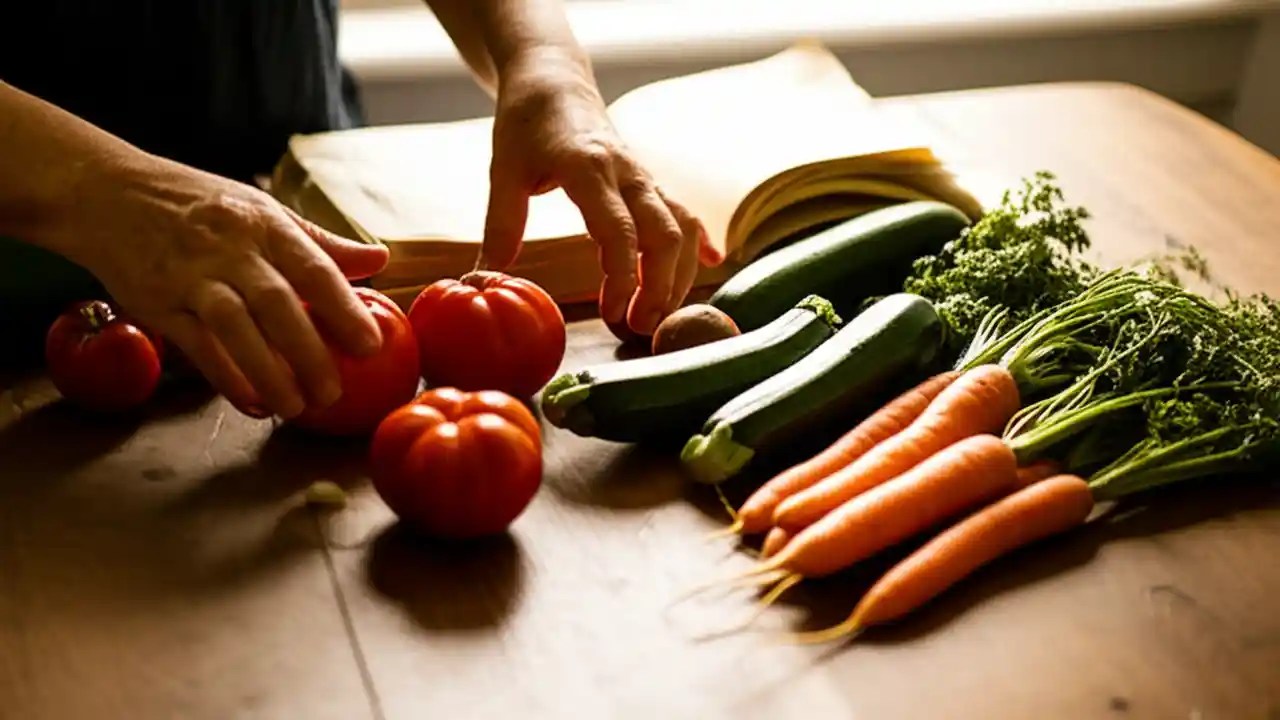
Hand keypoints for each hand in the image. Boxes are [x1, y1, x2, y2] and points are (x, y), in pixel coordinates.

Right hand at [63, 156, 389, 418]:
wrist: (108, 192)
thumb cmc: (202, 206)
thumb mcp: (264, 211)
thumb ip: (322, 243)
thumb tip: (380, 259)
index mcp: (265, 225)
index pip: (313, 268)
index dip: (344, 309)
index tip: (371, 346)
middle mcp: (230, 249)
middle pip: (277, 303)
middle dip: (309, 352)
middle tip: (334, 392)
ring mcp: (191, 276)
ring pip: (235, 327)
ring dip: (268, 371)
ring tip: (297, 407)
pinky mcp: (157, 303)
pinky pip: (196, 344)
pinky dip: (224, 376)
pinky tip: (251, 402)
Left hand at [480, 49, 717, 335]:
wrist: (554, 80)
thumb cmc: (525, 124)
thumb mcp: (504, 171)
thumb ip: (501, 225)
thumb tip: (487, 278)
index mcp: (588, 169)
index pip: (620, 231)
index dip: (622, 277)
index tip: (611, 314)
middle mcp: (627, 173)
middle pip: (665, 235)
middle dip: (661, 286)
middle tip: (640, 328)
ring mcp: (643, 176)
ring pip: (682, 227)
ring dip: (679, 275)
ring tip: (658, 315)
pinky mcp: (649, 181)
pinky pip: (685, 212)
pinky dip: (701, 241)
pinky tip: (713, 265)